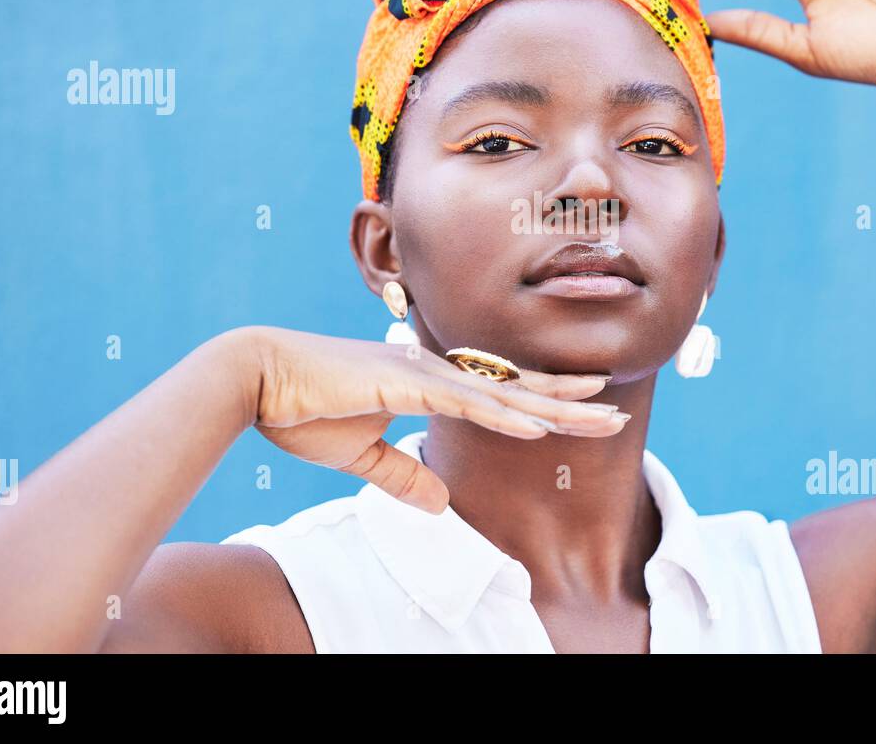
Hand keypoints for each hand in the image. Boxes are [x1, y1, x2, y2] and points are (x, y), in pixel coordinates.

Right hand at [236, 327, 624, 514]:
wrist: (258, 378)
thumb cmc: (304, 408)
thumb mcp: (362, 454)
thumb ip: (404, 475)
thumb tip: (440, 503)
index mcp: (429, 382)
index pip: (500, 394)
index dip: (544, 402)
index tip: (585, 410)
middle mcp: (437, 372)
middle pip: (518, 390)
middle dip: (571, 403)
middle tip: (618, 414)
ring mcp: (425, 374)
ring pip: (506, 394)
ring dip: (556, 407)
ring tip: (603, 417)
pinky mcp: (405, 382)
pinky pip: (466, 403)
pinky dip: (505, 414)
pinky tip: (540, 425)